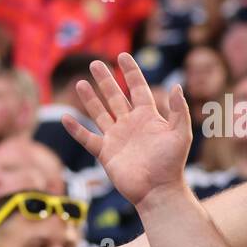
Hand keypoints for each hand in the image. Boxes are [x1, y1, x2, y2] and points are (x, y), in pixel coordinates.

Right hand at [62, 54, 192, 207]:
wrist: (157, 190)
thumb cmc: (171, 163)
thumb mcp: (180, 134)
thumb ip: (178, 111)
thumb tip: (177, 86)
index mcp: (147, 116)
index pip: (138, 88)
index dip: (130, 72)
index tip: (122, 56)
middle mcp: (129, 123)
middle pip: (115, 96)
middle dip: (105, 80)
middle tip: (94, 63)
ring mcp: (116, 137)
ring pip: (99, 113)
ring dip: (90, 99)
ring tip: (79, 83)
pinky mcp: (104, 152)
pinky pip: (87, 138)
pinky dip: (75, 129)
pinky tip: (66, 118)